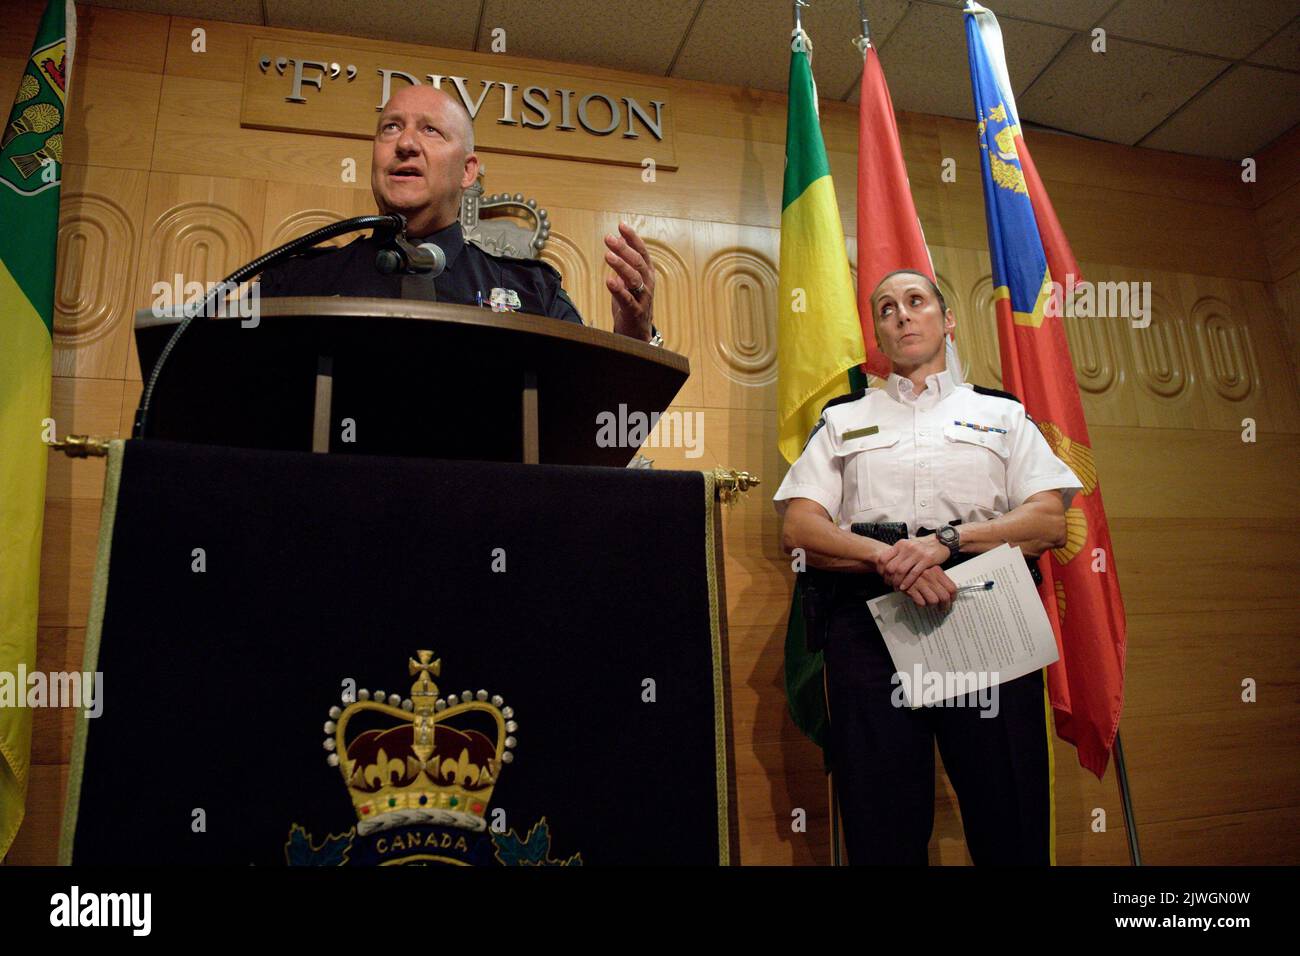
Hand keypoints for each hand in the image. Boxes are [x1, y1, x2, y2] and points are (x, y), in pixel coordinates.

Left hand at [604, 222, 654, 340]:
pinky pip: (628, 299)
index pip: (641, 252)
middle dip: (623, 248)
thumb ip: (623, 267)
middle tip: (608, 238)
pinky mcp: (635, 312)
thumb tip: (616, 245)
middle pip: (637, 262)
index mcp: (647, 275)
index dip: (632, 238)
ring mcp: (643, 298)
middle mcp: (648, 284)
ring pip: (634, 278)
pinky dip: (618, 290)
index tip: (621, 225)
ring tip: (608, 255)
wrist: (636, 337)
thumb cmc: (631, 308)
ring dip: (621, 265)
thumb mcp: (627, 284)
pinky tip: (609, 281)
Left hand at [880, 536, 949, 591]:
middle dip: (888, 578)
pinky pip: (914, 573)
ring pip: (901, 570)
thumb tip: (886, 564)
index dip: (881, 569)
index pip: (884, 557)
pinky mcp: (927, 559)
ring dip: (897, 582)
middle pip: (891, 566)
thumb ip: (898, 553)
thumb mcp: (908, 545)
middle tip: (889, 584)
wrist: (941, 540)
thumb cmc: (923, 545)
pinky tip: (904, 587)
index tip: (882, 576)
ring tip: (896, 587)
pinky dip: (907, 582)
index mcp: (900, 544)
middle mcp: (907, 548)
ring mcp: (917, 553)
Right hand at [903, 566, 957, 611]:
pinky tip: (919, 600)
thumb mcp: (929, 570)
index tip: (951, 601)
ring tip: (930, 604)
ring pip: (933, 601)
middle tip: (943, 609)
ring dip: (932, 605)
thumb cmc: (915, 572)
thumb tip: (950, 593)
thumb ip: (939, 579)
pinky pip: (921, 602)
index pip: (951, 587)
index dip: (953, 597)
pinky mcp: (911, 589)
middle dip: (945, 606)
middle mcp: (930, 577)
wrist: (897, 568)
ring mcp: (920, 583)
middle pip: (944, 596)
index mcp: (937, 571)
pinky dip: (921, 604)